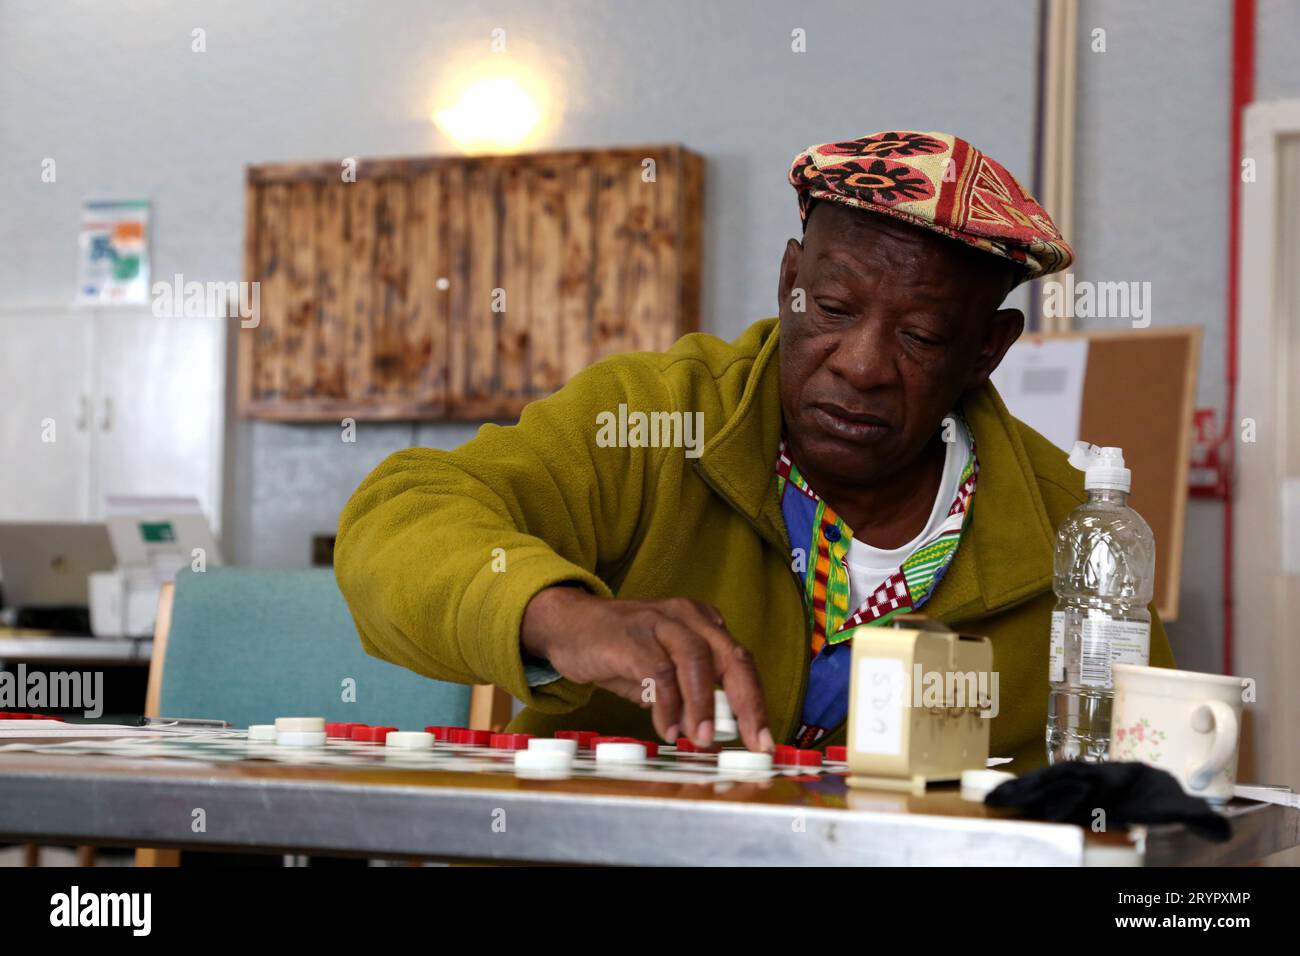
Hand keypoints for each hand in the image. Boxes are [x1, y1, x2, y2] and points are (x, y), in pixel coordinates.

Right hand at [521, 587, 773, 751]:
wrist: (568, 624)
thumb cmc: (619, 649)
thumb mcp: (662, 669)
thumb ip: (687, 696)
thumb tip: (710, 736)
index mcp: (702, 623)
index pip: (740, 662)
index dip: (756, 702)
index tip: (762, 739)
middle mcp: (687, 617)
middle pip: (731, 658)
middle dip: (747, 704)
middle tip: (751, 742)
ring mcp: (659, 624)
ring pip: (697, 662)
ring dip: (704, 706)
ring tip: (702, 740)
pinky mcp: (631, 638)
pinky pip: (659, 673)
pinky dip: (667, 706)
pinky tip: (666, 729)